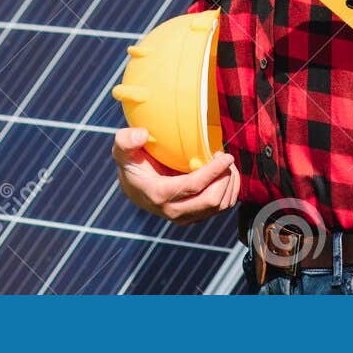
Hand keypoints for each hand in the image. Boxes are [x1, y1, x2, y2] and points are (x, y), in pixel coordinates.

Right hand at [112, 127, 240, 224]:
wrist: (134, 188)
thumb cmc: (132, 165)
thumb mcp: (122, 151)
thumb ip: (126, 140)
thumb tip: (142, 135)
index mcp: (158, 194)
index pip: (194, 187)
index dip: (213, 171)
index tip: (225, 155)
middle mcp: (173, 211)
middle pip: (212, 201)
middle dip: (225, 178)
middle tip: (225, 158)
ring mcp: (185, 217)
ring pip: (219, 206)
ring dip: (229, 185)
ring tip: (227, 166)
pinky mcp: (194, 217)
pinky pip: (219, 207)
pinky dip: (228, 191)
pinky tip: (224, 175)